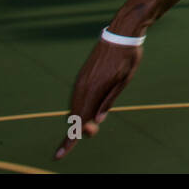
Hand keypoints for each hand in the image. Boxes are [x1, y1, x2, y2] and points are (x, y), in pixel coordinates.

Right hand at [54, 39, 143, 159]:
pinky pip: (77, 97)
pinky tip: (81, 115)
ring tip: (79, 133)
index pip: (80, 120)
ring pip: (75, 106)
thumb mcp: (124, 80)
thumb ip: (109, 100)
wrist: (121, 33)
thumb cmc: (128, 57)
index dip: (71, 139)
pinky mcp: (82, 76)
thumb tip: (96, 121)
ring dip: (76, 121)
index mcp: (95, 89)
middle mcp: (84, 86)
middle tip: (66, 150)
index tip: (60, 154)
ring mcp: (81, 80)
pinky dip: (78, 108)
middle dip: (73, 134)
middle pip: (75, 116)